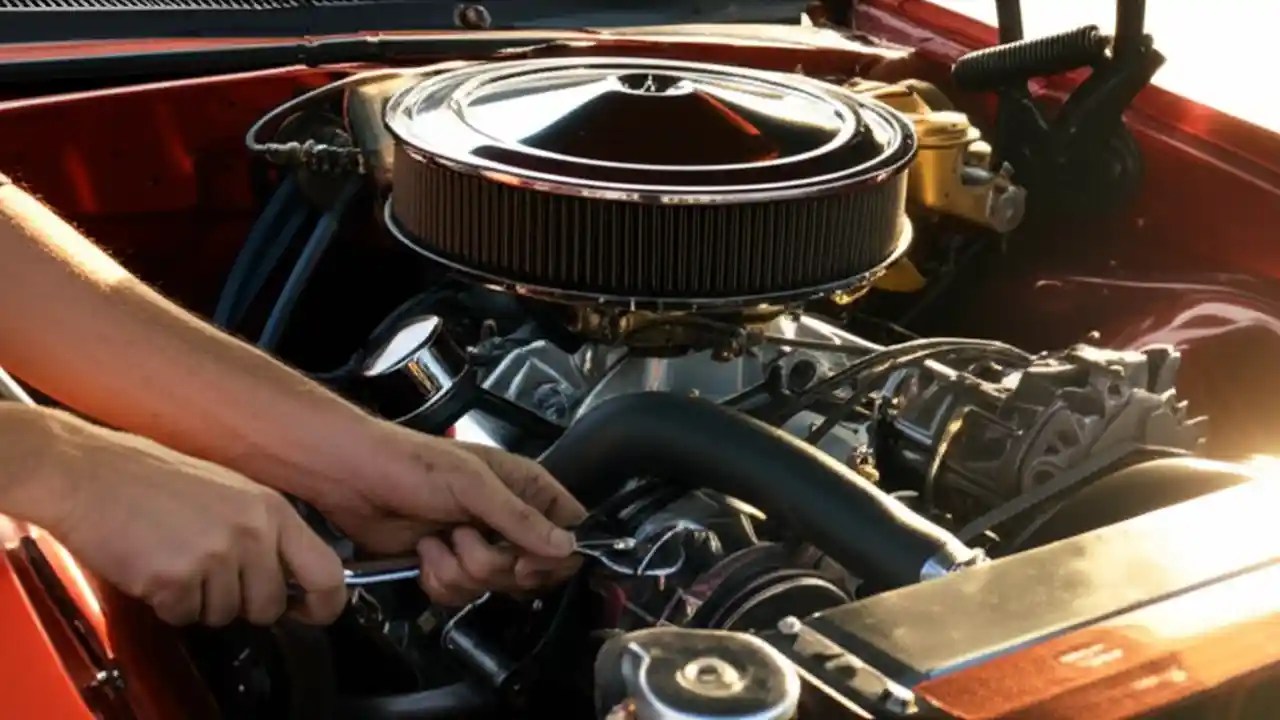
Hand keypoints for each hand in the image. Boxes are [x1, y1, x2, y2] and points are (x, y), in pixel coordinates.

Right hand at [14, 409, 346, 625]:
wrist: (87, 471)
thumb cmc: (149, 477)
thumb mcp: (229, 489)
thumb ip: (263, 529)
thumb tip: (287, 574)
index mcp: (270, 508)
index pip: (327, 571)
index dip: (325, 603)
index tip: (314, 611)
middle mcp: (251, 532)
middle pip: (270, 605)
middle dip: (243, 604)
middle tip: (211, 576)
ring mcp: (215, 556)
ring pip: (224, 615)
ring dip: (199, 601)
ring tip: (175, 559)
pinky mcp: (175, 578)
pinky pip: (183, 615)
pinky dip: (166, 603)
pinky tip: (152, 567)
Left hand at [313, 423, 585, 605]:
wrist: (353, 480)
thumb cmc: (414, 465)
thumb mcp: (473, 485)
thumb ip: (520, 519)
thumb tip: (568, 547)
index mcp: (525, 488)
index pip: (569, 531)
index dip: (554, 556)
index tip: (523, 562)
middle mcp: (508, 519)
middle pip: (531, 570)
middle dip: (493, 565)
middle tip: (464, 538)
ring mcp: (479, 545)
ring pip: (493, 586)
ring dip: (459, 570)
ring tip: (437, 539)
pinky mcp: (449, 566)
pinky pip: (461, 595)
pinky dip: (438, 579)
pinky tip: (424, 552)